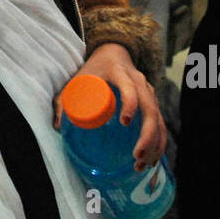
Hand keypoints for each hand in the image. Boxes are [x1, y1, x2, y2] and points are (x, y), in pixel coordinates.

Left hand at [53, 43, 166, 168]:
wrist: (114, 53)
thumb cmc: (93, 69)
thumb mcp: (78, 79)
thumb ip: (64, 101)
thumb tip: (58, 126)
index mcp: (119, 72)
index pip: (130, 87)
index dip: (130, 103)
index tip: (125, 122)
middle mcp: (139, 81)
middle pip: (150, 107)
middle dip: (147, 134)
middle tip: (137, 155)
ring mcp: (148, 92)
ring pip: (158, 118)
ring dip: (154, 143)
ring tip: (142, 165)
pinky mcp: (153, 102)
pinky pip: (161, 123)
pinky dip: (159, 142)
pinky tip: (152, 160)